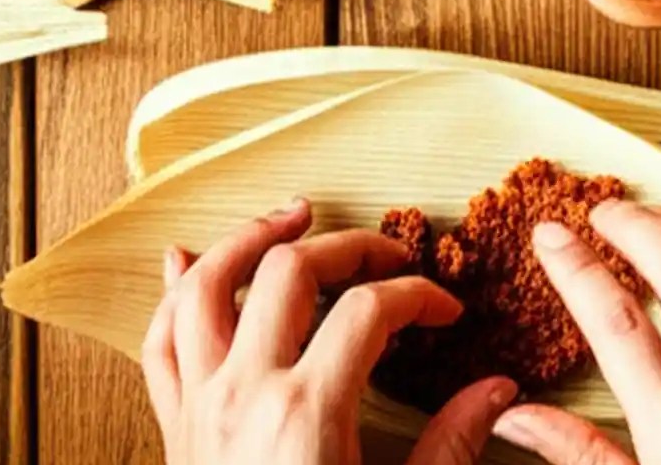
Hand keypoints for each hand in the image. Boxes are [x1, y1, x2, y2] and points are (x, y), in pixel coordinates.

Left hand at [142, 199, 517, 464]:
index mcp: (307, 413)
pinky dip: (176, 294)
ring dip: (250, 240)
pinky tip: (188, 261)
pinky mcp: (175, 426)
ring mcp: (200, 405)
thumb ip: (451, 445)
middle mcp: (245, 393)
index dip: (418, 296)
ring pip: (208, 288)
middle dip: (348, 245)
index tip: (446, 311)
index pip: (369, 311)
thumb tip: (498, 390)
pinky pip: (162, 342)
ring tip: (293, 217)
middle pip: (289, 272)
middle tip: (389, 252)